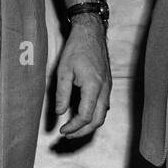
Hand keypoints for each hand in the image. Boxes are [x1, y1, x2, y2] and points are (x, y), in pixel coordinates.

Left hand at [54, 16, 111, 137]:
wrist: (90, 33)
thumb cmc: (76, 49)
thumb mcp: (63, 71)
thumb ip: (62, 94)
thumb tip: (59, 112)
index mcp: (93, 87)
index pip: (85, 116)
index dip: (73, 127)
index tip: (62, 130)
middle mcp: (104, 90)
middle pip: (98, 120)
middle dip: (83, 131)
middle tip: (68, 134)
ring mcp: (108, 87)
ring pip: (103, 114)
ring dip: (89, 124)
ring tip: (74, 128)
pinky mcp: (107, 84)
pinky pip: (104, 105)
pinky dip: (94, 115)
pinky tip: (84, 114)